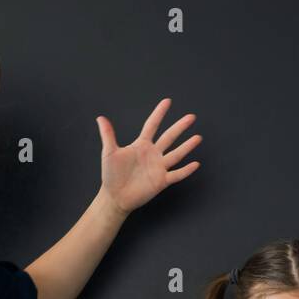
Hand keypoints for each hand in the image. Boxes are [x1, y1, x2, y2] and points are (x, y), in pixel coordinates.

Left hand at [96, 98, 200, 214]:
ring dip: (187, 146)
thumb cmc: (111, 175)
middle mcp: (153, 154)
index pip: (152, 125)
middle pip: (169, 137)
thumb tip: (100, 118)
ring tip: (198, 137)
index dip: (159, 113)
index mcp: (141, 145)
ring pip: (176, 154)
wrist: (115, 196)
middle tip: (191, 117)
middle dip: (180, 127)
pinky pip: (176, 174)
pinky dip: (186, 170)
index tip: (167, 101)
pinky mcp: (161, 181)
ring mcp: (158, 167)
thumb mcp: (109, 153)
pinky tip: (195, 164)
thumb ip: (108, 135)